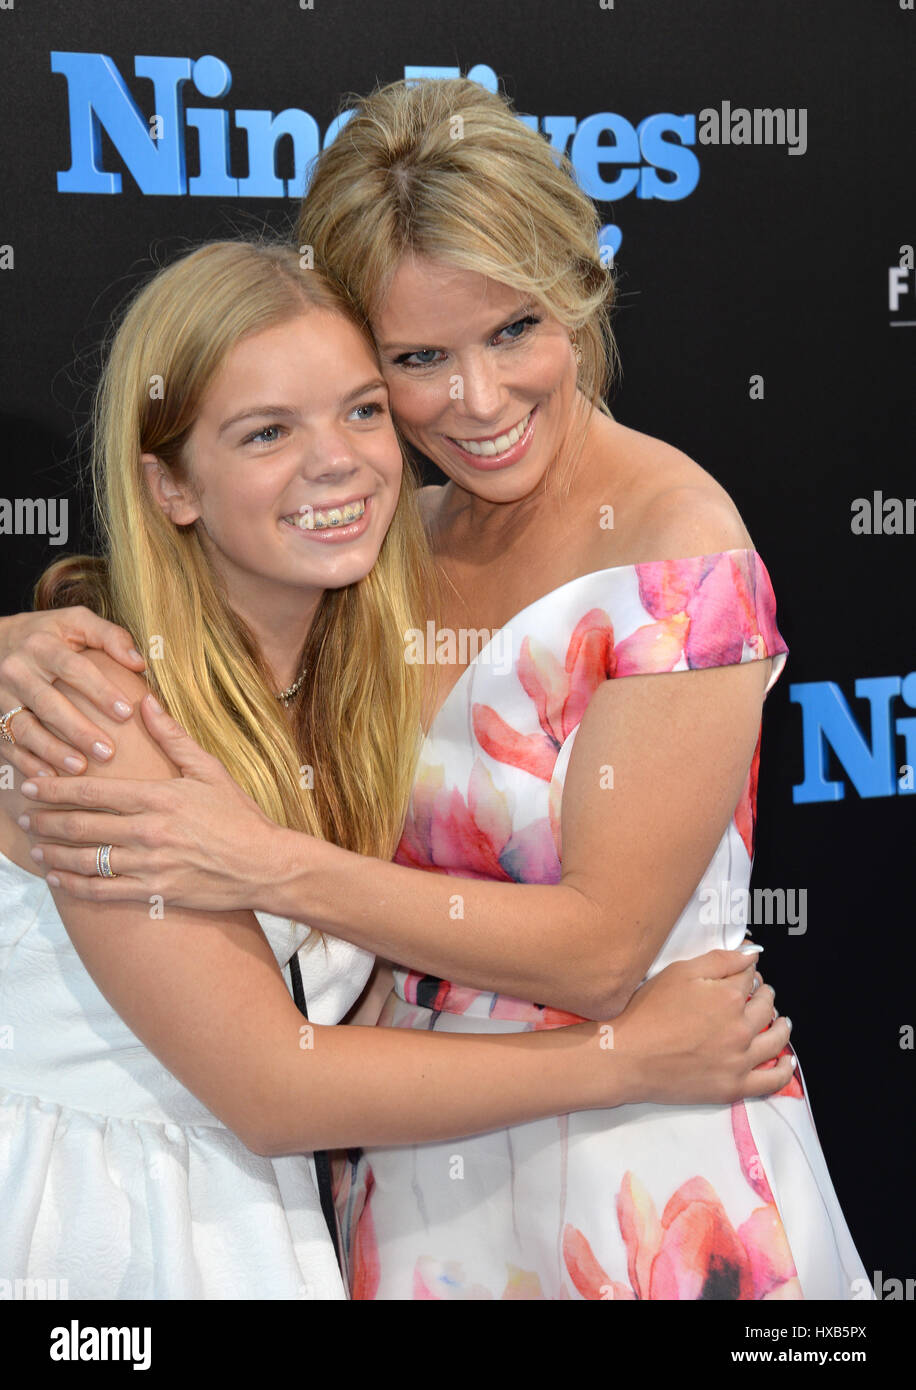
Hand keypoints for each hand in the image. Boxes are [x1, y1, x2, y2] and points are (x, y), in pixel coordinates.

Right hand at [0, 607, 145, 775]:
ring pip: (25, 728)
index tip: (126, 713)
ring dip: (53, 751)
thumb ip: (110, 637)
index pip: (74, 669)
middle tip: (108, 752)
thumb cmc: (47, 634)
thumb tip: (138, 663)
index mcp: (42, 646)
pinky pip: (8, 745)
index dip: (100, 691)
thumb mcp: (75, 622)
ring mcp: (2, 697)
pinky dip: (27, 763)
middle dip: (78, 730)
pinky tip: (49, 778)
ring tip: (81, 769)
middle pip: (49, 704)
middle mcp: (17, 671)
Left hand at [18, 695, 287, 911]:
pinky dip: (75, 886)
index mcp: (158, 796)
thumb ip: (172, 737)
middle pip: (81, 826)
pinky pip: (103, 892)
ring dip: (54, 855)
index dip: (56, 788)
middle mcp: (148, 831)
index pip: (93, 790)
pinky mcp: (154, 892)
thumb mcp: (210, 770)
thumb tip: (146, 702)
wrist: (266, 865)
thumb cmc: (240, 816)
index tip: (32, 784)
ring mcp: (149, 864)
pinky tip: (59, 880)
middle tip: (26, 817)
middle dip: (46, 822)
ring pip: (86, 861)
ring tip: (37, 850)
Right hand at [595, 948, 794, 1105]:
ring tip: (782, 1022)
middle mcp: (740, 1028)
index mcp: (729, 997)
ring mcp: (739, 1060)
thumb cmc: (647, 1012)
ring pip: (775, 1040)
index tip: (747, 971)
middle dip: (766, 995)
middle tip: (762, 992)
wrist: (628, 1056)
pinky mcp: (733, 1086)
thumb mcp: (680, 972)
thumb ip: (720, 960)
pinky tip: (787, 1062)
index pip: (750, 977)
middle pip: (766, 1007)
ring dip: (781, 1026)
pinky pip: (771, 1081)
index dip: (749, 971)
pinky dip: (784, 1070)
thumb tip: (751, 954)